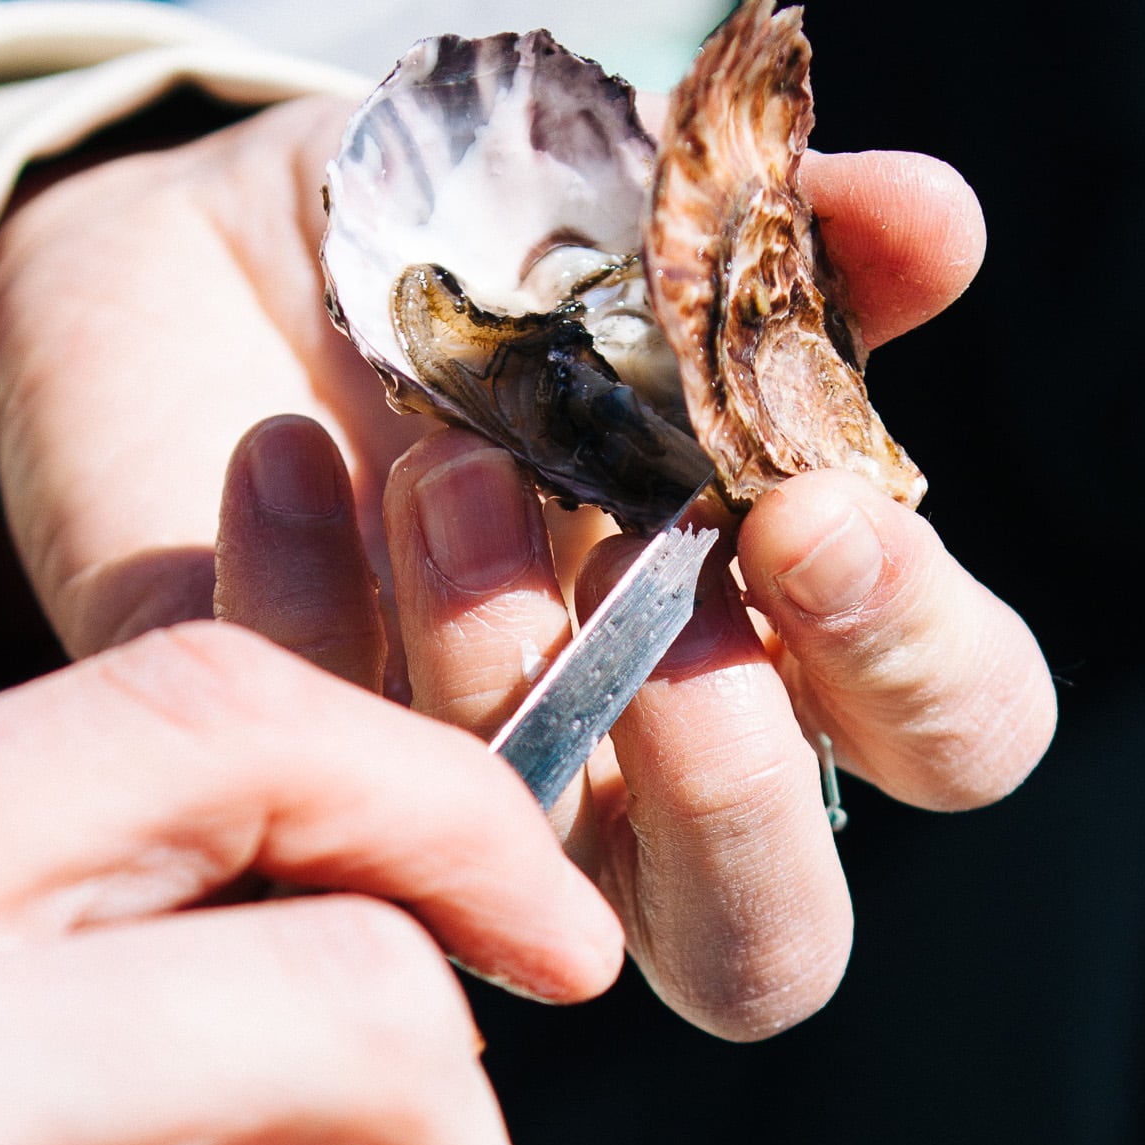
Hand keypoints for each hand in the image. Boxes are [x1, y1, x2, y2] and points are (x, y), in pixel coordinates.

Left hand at [0, 99, 1055, 1039]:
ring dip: (506, 675)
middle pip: (770, 941)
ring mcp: (466, 824)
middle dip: (727, 783)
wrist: (193, 257)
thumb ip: (776, 233)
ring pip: (542, 902)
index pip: (952, 736)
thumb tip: (934, 221)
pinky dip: (303, 615)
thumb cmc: (453, 252)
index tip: (808, 513)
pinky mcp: (290, 810)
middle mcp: (646, 778)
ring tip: (439, 467)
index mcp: (789, 633)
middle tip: (640, 576)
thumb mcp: (608, 202)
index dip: (917, 660)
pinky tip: (279, 455)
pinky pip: (319, 791)